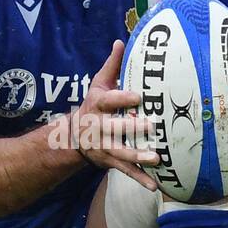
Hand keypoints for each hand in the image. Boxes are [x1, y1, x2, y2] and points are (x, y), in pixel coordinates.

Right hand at [70, 40, 158, 190]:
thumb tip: (121, 41)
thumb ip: (112, 66)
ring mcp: (105, 146)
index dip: (122, 99)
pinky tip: (154, 186)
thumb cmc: (93, 106)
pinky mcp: (110, 161)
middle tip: (150, 126)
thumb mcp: (98, 84)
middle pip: (115, 128)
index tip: (138, 96)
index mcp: (98, 106)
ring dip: (138, 155)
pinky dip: (140, 179)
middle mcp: (100, 127)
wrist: (72, 137)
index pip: (110, 101)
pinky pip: (126, 170)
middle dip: (131, 128)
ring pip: (122, 151)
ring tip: (156, 158)